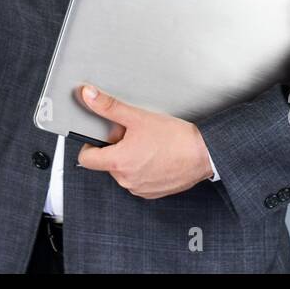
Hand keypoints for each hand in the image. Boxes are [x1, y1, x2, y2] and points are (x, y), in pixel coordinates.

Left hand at [75, 85, 215, 198]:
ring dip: (130, 159)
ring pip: (124, 172)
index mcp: (118, 163)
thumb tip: (89, 96)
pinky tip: (156, 157)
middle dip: (116, 148)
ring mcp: (140, 188)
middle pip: (107, 163)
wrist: (203, 154)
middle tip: (133, 136)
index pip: (86, 159)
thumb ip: (109, 106)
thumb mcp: (138, 117)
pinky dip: (143, 169)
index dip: (89, 145)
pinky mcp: (152, 193)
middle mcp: (126, 180)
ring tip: (148, 146)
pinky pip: (139, 180)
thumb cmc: (175, 138)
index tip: (99, 137)